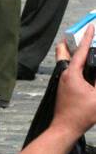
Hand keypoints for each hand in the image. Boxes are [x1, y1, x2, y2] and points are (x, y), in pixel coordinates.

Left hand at [52, 24, 95, 139]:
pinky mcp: (63, 88)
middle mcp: (64, 74)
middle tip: (78, 34)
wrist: (65, 128)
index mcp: (72, 74)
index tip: (91, 26)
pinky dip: (74, 64)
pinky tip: (84, 69)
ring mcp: (62, 81)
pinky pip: (68, 70)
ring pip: (65, 61)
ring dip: (73, 52)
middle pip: (64, 51)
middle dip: (70, 41)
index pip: (81, 51)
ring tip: (85, 49)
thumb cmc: (81, 114)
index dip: (88, 38)